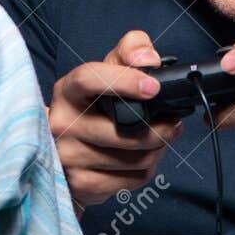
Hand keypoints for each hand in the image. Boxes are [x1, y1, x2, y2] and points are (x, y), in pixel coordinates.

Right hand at [47, 30, 183, 215]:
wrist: (61, 152)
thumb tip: (148, 58)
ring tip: (155, 140)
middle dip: (160, 128)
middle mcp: (61, 123)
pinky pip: (132, 179)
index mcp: (67, 91)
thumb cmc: (91, 108)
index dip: (124, 81)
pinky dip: (146, 169)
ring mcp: (68, 156)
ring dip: (157, 149)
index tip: (153, 87)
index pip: (90, 79)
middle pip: (125, 130)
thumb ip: (130, 50)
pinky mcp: (81, 184)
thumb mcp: (107, 71)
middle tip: (172, 123)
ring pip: (135, 158)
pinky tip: (140, 159)